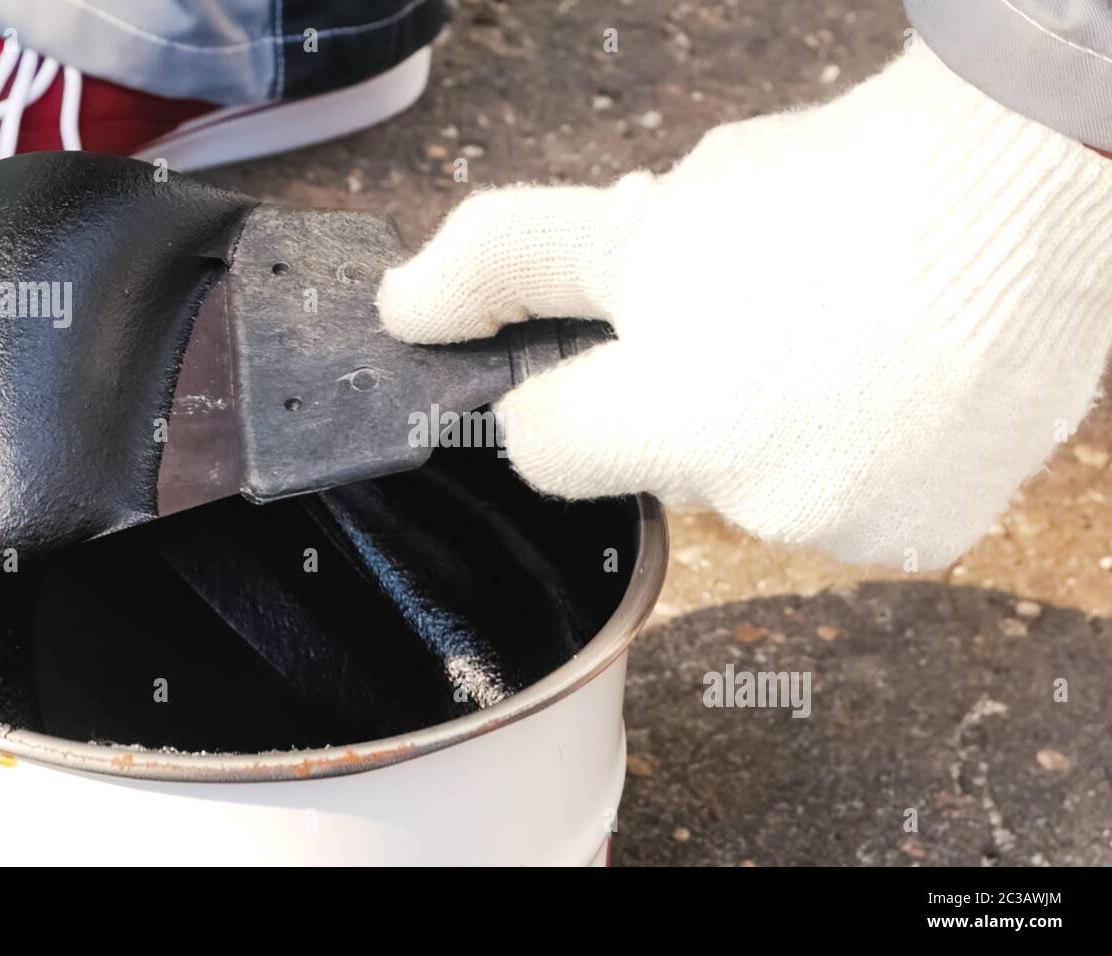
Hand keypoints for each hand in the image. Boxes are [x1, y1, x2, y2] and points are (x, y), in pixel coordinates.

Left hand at [377, 41, 1111, 567]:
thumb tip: (399, 312)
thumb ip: (501, 265)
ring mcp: (849, 531)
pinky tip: (882, 382)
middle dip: (671, 398)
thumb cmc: (819, 194)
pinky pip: (841, 511)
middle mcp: (758, 505)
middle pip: (651, 467)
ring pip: (747, 490)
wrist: (1020, 189)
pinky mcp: (923, 539)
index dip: (554, 388)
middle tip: (738, 314)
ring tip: (825, 337)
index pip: (540, 446)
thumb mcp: (639, 219)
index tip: (596, 348)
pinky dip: (845, 458)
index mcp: (671, 424)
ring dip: (763, 429)